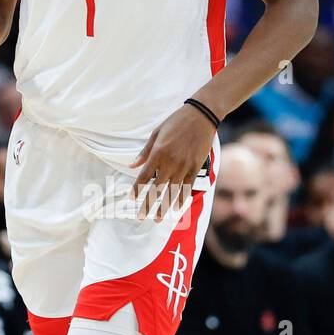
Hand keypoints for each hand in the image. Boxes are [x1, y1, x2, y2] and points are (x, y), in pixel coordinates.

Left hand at [128, 104, 215, 221]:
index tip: (132, 198)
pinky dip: (181, 198)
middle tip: (141, 216)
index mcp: (158, 153)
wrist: (201, 116)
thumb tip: (132, 164)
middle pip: (157, 188)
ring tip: (158, 219)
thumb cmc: (176, 121)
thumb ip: (144, 152)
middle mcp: (170, 162)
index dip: (137, 189)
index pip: (144, 176)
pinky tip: (177, 208)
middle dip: (148, 204)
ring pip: (172, 191)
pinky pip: (187, 187)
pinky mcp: (195, 167)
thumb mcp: (156, 133)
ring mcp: (184, 166)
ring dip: (164, 206)